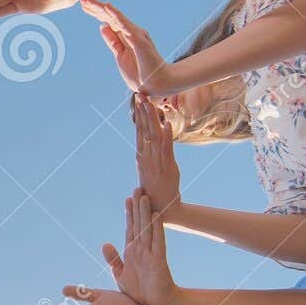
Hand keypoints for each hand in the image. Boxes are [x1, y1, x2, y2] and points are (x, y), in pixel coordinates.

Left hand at [81, 0, 172, 94]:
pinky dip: (115, 15)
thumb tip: (102, 27)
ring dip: (101, 7)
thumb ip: (113, 41)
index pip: (109, 21)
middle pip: (110, 16)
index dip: (96, 12)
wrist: (158, 84)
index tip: (83, 5)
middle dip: (95, 7)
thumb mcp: (120, 55)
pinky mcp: (138, 38)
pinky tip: (106, 6)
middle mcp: (130, 31)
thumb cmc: (141, 72)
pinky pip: (125, 24)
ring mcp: (135, 33)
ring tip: (88, 0)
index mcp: (126, 36)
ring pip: (115, 17)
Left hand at [109, 190, 176, 304]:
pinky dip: (156, 228)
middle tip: (138, 188)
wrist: (155, 304)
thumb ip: (113, 259)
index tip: (128, 198)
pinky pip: (157, 242)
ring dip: (146, 212)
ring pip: (147, 229)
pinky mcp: (158, 260)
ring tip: (145, 196)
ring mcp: (151, 253)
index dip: (129, 213)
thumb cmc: (139, 291)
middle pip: (139, 223)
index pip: (130, 228)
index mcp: (132, 251)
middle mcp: (142, 249)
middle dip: (138, 207)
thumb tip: (105, 244)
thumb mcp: (120, 274)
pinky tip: (155, 215)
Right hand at [133, 97, 181, 218]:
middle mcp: (147, 157)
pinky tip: (167, 124)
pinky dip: (167, 136)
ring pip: (153, 136)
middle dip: (142, 112)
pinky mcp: (167, 167)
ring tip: (151, 104)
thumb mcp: (149, 171)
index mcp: (142, 157)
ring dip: (152, 119)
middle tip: (140, 95)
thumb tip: (147, 144)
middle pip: (144, 130)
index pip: (139, 131)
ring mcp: (156, 162)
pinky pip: (167, 149)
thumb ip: (147, 156)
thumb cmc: (156, 190)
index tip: (137, 101)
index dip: (139, 116)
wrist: (161, 209)